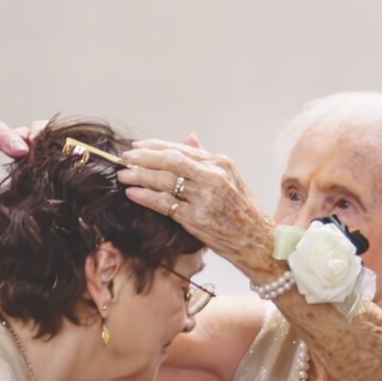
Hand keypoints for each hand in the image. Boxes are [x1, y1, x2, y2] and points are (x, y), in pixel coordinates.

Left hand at [118, 138, 275, 277]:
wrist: (258, 241)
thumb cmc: (243, 212)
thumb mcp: (230, 179)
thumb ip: (206, 159)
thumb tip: (188, 139)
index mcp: (221, 163)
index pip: (181, 149)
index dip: (155, 146)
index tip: (137, 147)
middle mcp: (213, 176)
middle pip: (170, 160)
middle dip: (142, 158)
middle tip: (124, 159)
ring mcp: (205, 197)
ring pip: (164, 180)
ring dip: (139, 176)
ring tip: (123, 175)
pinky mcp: (197, 218)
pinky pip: (164, 204)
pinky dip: (145, 197)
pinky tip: (132, 193)